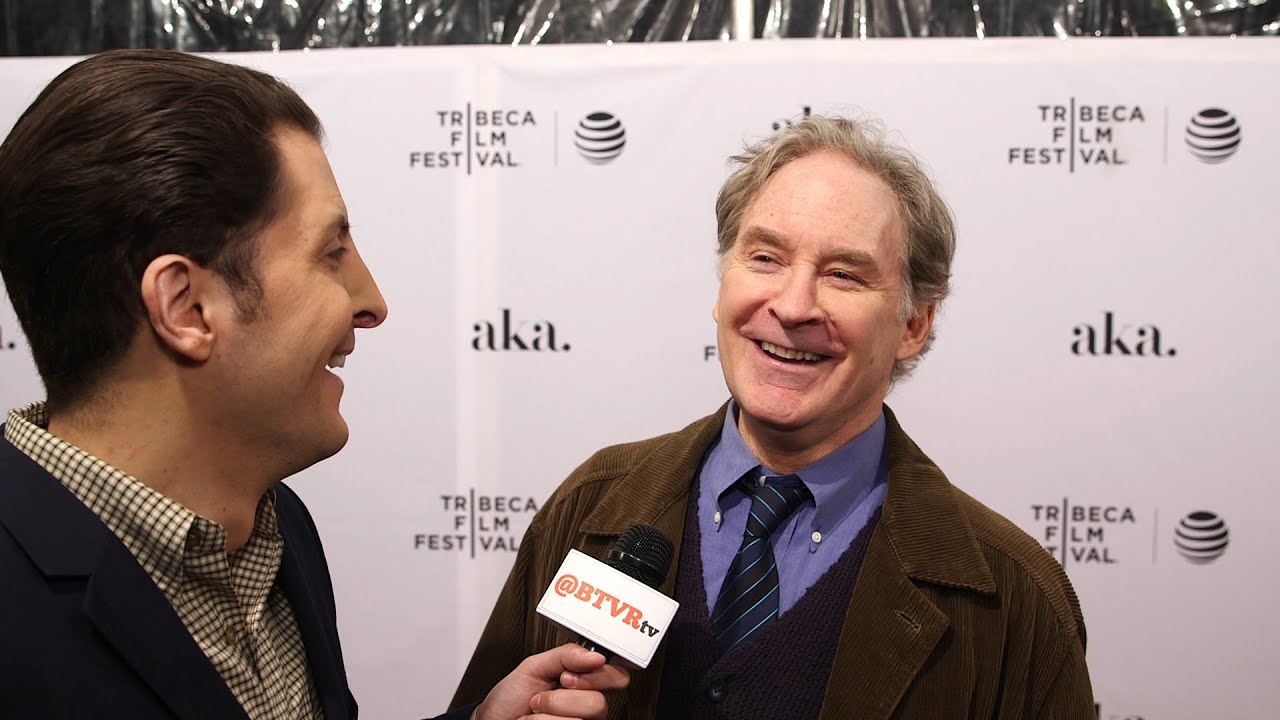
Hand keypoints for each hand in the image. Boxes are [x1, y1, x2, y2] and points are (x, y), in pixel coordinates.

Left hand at [474, 643, 629, 719]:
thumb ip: (566, 655)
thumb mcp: (534, 667)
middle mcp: (586, 709)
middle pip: (598, 704)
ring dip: (548, 714)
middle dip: (561, 698)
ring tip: (534, 711)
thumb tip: (595, 656)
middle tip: (542, 696)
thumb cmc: (510, 699)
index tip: (568, 675)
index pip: (616, 677)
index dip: (599, 676)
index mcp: (585, 683)